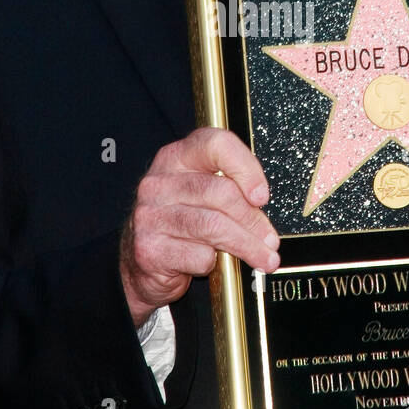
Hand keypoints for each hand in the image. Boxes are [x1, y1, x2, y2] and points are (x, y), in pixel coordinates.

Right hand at [120, 127, 279, 327]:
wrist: (138, 264)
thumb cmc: (178, 224)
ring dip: (246, 245)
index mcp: (176, 158)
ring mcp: (150, 215)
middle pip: (221, 192)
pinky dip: (214, 262)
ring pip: (214, 226)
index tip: (261, 196)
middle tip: (270, 240)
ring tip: (263, 258)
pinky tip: (213, 263)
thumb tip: (261, 206)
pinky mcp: (149, 249)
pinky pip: (198, 255)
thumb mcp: (200, 195)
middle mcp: (159, 182)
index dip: (246, 167)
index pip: (215, 144)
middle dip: (254, 220)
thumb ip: (228, 188)